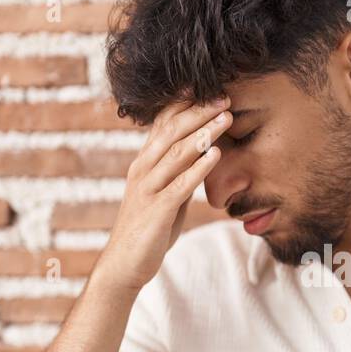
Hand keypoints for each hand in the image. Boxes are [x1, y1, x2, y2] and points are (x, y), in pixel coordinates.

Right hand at [93, 95, 230, 294]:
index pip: (163, 124)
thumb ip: (178, 173)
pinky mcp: (157, 210)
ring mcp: (148, 189)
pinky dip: (199, 167)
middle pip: (172, 131)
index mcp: (144, 163)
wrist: (124, 264)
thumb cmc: (148, 229)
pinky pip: (180, 184)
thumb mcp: (164, 193)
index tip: (208, 87)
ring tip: (226, 117)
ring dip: (204, 133)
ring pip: (178, 153)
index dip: (184, 104)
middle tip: (224, 96)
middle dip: (199, 112)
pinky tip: (216, 154)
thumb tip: (201, 153)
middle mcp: (143, 169)